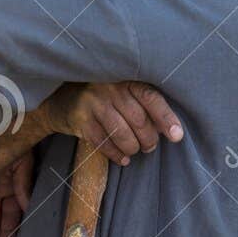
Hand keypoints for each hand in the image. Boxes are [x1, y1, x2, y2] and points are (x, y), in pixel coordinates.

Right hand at [43, 80, 184, 165]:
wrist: (61, 101)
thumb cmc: (102, 99)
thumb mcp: (122, 94)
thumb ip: (143, 106)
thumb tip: (170, 130)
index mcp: (124, 77)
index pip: (151, 97)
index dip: (166, 118)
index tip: (177, 136)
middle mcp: (109, 86)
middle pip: (138, 119)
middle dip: (148, 139)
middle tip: (149, 146)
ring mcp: (93, 102)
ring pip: (122, 133)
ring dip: (133, 148)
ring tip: (135, 151)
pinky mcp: (80, 119)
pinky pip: (104, 143)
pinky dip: (116, 155)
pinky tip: (122, 158)